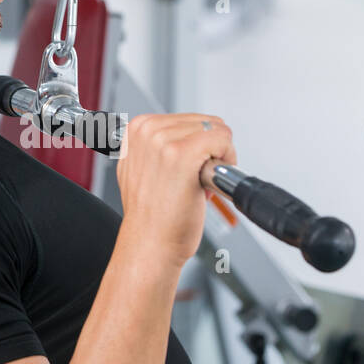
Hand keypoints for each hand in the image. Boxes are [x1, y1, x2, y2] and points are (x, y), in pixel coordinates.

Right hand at [116, 113, 236, 267]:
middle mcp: (147, 130)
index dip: (199, 146)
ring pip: (217, 130)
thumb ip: (154, 146)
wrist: (150, 243)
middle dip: (210, 151)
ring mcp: (163, 140)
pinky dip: (227, 160)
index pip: (189, 119)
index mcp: (137, 128)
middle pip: (206, 122)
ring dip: (218, 158)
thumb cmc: (151, 215)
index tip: (189, 169)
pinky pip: (223, 140)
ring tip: (198, 184)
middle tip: (196, 180)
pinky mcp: (184, 153)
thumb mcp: (139, 169)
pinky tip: (210, 182)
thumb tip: (176, 135)